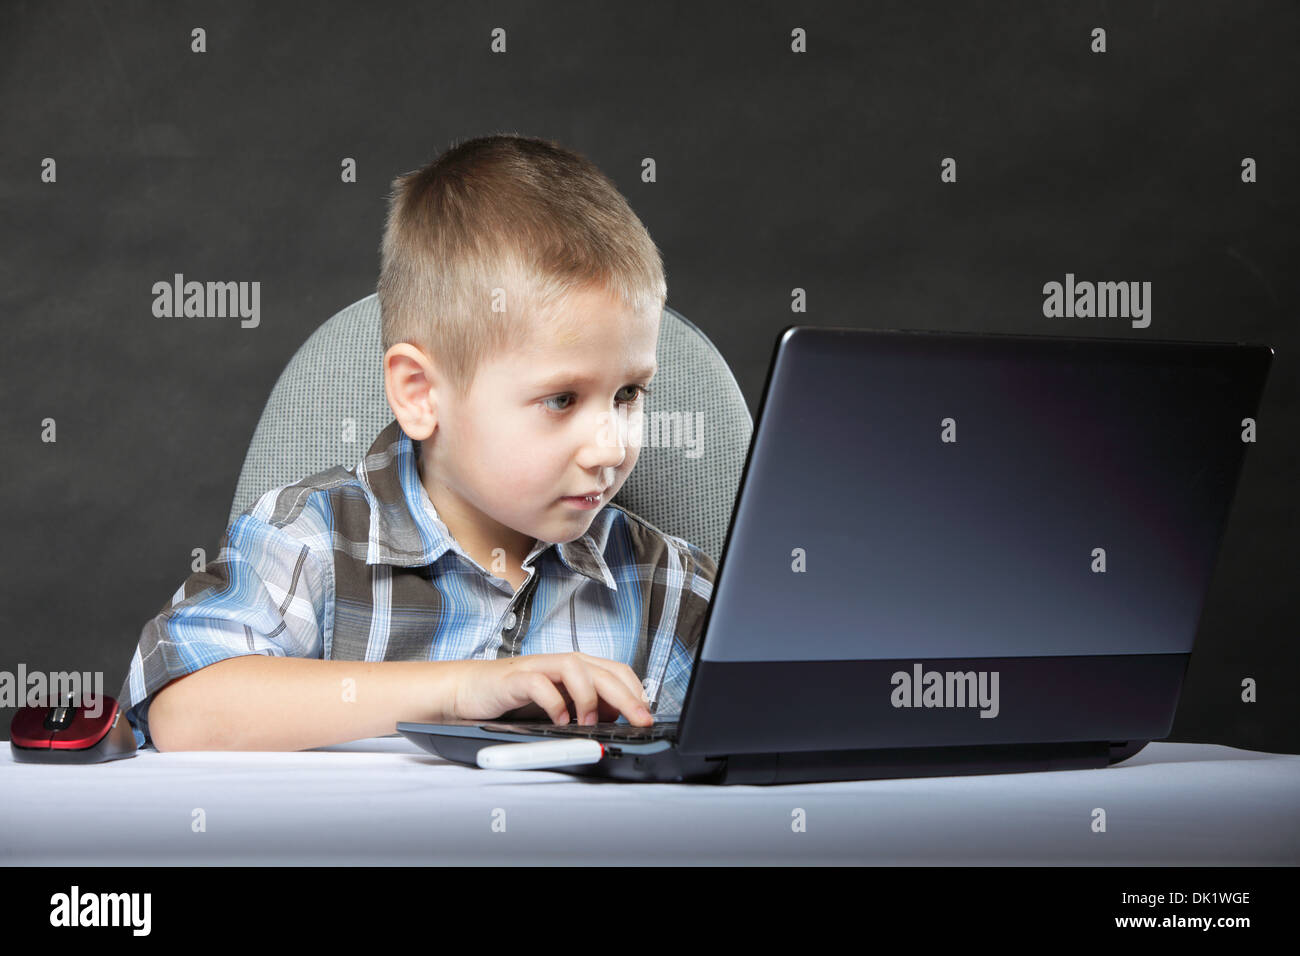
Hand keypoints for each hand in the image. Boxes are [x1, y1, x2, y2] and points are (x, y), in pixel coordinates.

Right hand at [451, 653, 653, 726]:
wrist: (469, 690)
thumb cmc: (514, 697)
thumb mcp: (559, 703)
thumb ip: (586, 706)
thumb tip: (618, 717)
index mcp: (575, 668)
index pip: (616, 671)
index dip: (635, 691)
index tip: (646, 715)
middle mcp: (559, 663)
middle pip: (602, 670)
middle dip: (627, 696)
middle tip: (639, 720)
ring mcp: (537, 668)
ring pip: (575, 668)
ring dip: (589, 697)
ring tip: (591, 723)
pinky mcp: (514, 679)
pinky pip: (539, 684)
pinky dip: (553, 702)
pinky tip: (559, 720)